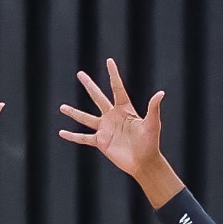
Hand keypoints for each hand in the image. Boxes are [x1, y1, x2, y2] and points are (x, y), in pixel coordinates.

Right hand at [59, 60, 182, 207]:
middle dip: (89, 85)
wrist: (144, 162)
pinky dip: (72, 136)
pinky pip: (83, 138)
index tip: (109, 61)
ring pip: (86, 118)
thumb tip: (161, 93)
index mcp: (125, 109)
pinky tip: (62, 133)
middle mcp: (113, 116)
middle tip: (80, 74)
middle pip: (98, 97)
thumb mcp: (153, 123)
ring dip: (74, 113)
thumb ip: (153, 108)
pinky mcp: (100, 142)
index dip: (113, 74)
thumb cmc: (151, 142)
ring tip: (61, 107)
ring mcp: (105, 129)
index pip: (117, 88)